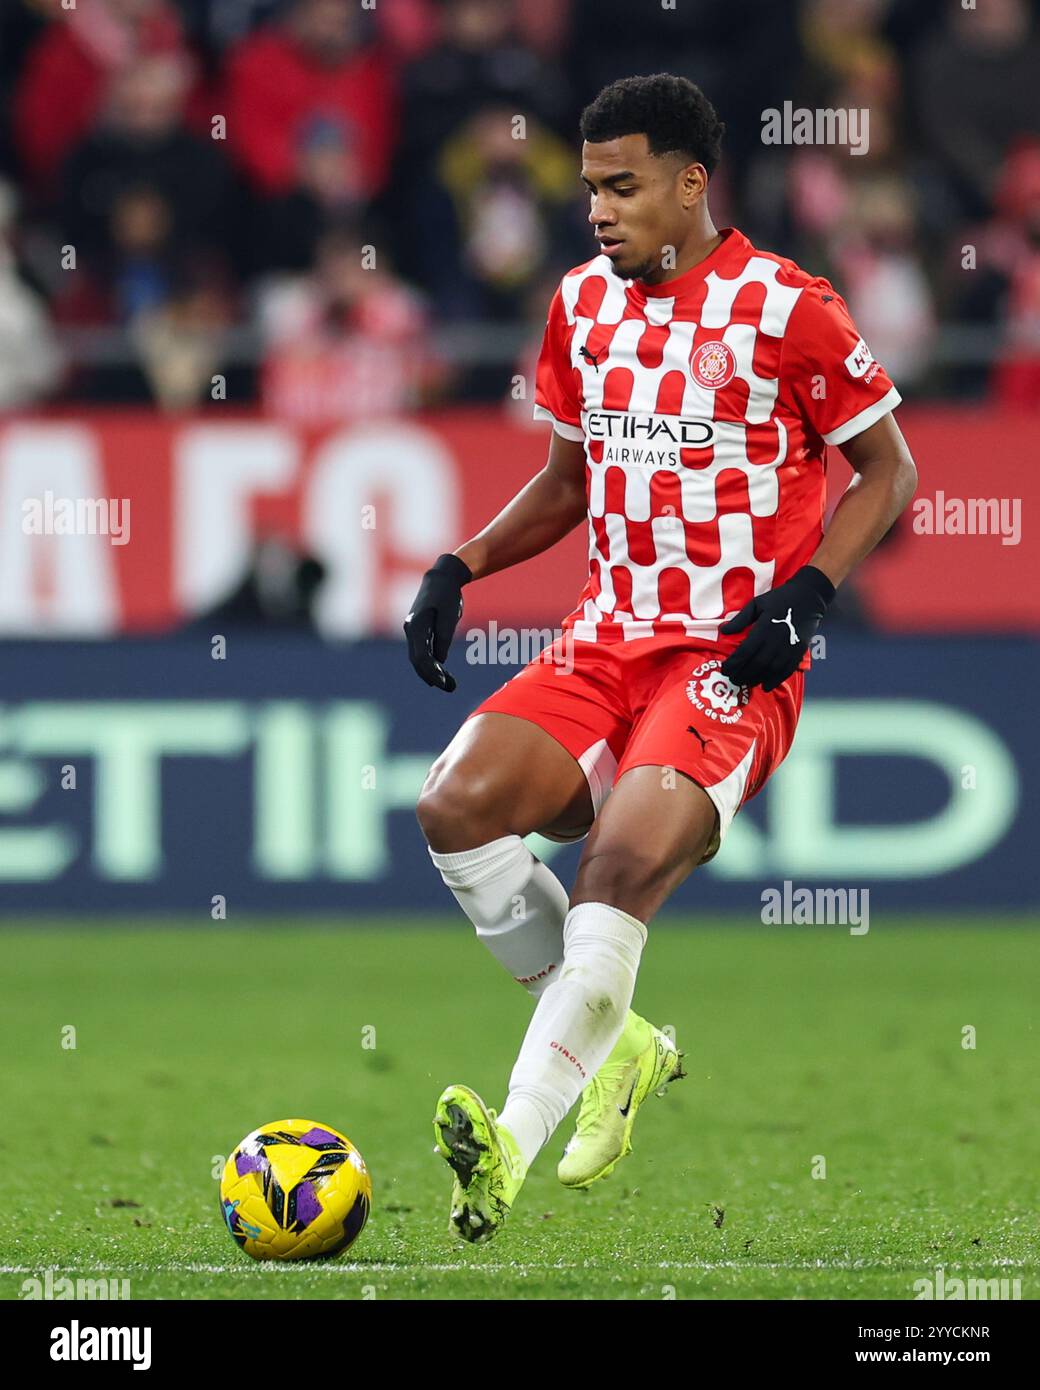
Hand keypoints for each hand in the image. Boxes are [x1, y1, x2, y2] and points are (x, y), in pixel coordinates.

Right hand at [403, 553, 471, 691]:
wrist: (442, 578)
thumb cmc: (447, 595)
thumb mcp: (449, 615)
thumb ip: (444, 636)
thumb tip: (440, 660)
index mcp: (416, 626)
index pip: (420, 656)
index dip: (431, 672)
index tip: (444, 683)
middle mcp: (411, 630)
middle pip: (418, 661)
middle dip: (433, 676)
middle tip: (451, 688)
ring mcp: (413, 631)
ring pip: (419, 658)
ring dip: (433, 672)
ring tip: (450, 685)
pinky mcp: (420, 632)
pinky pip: (423, 652)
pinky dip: (432, 664)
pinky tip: (442, 674)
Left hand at [719, 565, 834, 691]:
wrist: (808, 598)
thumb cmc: (779, 599)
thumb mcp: (756, 604)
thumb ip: (740, 619)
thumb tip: (724, 631)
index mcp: (764, 629)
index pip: (745, 652)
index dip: (733, 664)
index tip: (724, 670)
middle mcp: (776, 641)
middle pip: (756, 664)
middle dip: (742, 674)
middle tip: (732, 679)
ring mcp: (789, 648)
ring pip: (770, 670)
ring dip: (756, 679)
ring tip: (745, 683)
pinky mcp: (798, 652)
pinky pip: (786, 671)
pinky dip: (775, 681)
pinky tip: (766, 686)